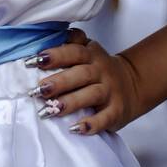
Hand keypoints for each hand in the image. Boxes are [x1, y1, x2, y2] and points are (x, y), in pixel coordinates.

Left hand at [26, 27, 145, 134]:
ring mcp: (110, 91)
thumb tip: (44, 36)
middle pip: (81, 74)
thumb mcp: (88, 50)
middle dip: (59, 82)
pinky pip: (105, 118)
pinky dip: (91, 125)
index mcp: (91, 54)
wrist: (133, 84)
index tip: (33, 61)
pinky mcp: (116, 111)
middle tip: (39, 90)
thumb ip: (70, 43)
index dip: (55, 55)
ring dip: (70, 103)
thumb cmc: (98, 69)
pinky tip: (75, 129)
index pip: (73, 51)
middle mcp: (101, 71)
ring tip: (51, 110)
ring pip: (91, 95)